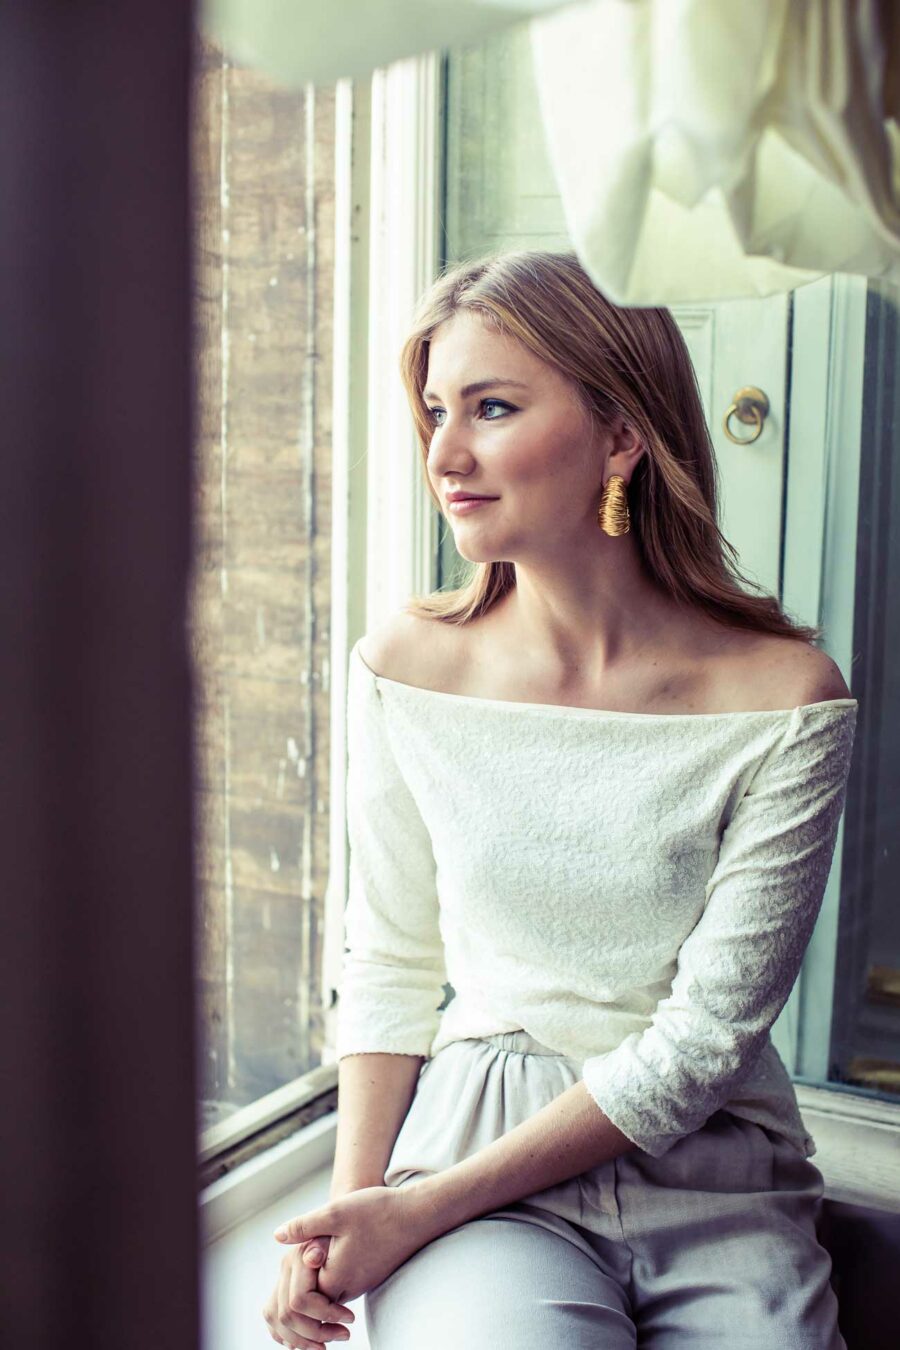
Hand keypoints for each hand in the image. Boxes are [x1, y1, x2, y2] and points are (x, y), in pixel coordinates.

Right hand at [262, 1236, 355, 1347]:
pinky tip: (307, 1343)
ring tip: (329, 1343)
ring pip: (279, 1322)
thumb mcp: (343, 1234)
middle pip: (288, 1315)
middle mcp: (286, 1268)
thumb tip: (312, 1258)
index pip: (299, 1299)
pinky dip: (289, 1336)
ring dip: (303, 1339)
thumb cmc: (357, 1230)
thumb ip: (322, 1246)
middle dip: (317, 1331)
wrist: (367, 1225)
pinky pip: (275, 1321)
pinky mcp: (282, 1292)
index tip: (350, 1318)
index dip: (325, 1313)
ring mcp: (282, 1280)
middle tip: (345, 1334)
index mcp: (297, 1255)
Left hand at [273, 1185, 433, 1305]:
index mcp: (335, 1279)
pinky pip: (340, 1285)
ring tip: (314, 1249)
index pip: (299, 1298)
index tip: (299, 1253)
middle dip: (301, 1281)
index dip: (292, 1277)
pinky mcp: (368, 1277)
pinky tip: (333, 1248)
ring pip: (325, 1294)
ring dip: (314, 1278)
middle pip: (311, 1302)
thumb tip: (278, 1236)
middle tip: (302, 1253)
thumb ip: (304, 1226)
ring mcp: (359, 1285)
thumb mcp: (335, 1213)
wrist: (418, 1215)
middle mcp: (347, 1290)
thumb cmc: (378, 1212)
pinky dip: (330, 1272)